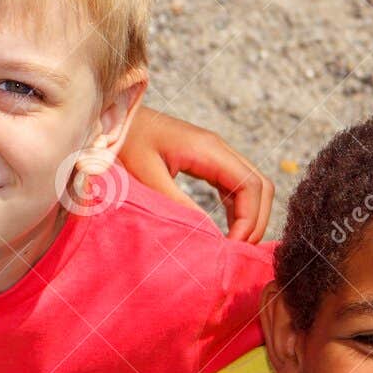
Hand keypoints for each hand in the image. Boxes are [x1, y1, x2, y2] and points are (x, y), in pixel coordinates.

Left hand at [117, 108, 273, 241]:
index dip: (250, 220)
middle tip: (237, 252)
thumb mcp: (146, 175)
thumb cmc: (125, 143)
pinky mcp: (206, 162)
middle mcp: (218, 149)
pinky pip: (234, 187)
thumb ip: (176, 202)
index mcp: (208, 149)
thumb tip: (207, 234)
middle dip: (256, 221)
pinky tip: (226, 231)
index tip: (232, 247)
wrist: (112, 120)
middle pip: (260, 186)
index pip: (250, 185)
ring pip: (251, 187)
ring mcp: (215, 155)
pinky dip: (238, 210)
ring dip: (250, 217)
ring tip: (234, 246)